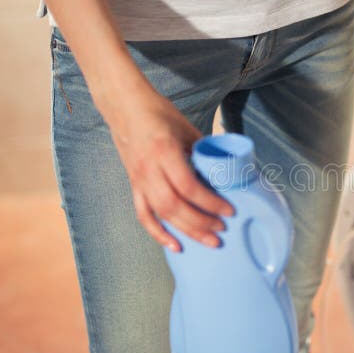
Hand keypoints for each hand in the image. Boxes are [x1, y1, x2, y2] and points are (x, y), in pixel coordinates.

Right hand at [105, 87, 233, 251]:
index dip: (209, 202)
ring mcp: (139, 179)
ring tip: (209, 241)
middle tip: (222, 230)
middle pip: (174, 206)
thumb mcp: (186, 128)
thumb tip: (225, 171)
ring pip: (161, 214)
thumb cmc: (159, 113)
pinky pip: (144, 214)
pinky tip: (175, 245)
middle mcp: (149, 169)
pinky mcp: (133, 185)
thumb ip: (203, 151)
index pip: (187, 186)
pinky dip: (158, 233)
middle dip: (200, 223)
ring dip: (186, 231)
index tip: (229, 209)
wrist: (124, 107)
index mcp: (165, 152)